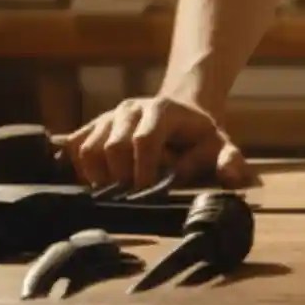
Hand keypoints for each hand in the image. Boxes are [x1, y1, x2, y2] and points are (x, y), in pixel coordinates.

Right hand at [65, 95, 250, 189]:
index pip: (145, 139)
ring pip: (88, 147)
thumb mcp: (221, 146)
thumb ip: (230, 160)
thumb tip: (230, 175)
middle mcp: (131, 108)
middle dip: (121, 176)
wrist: (182, 114)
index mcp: (162, 110)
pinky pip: (74, 146)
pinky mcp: (94, 125)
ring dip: (98, 175)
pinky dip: (79, 168)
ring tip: (116, 191)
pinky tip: (98, 181)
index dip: (143, 169)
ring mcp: (109, 116)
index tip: (147, 191)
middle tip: (132, 195)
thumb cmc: (200, 137)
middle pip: (113, 145)